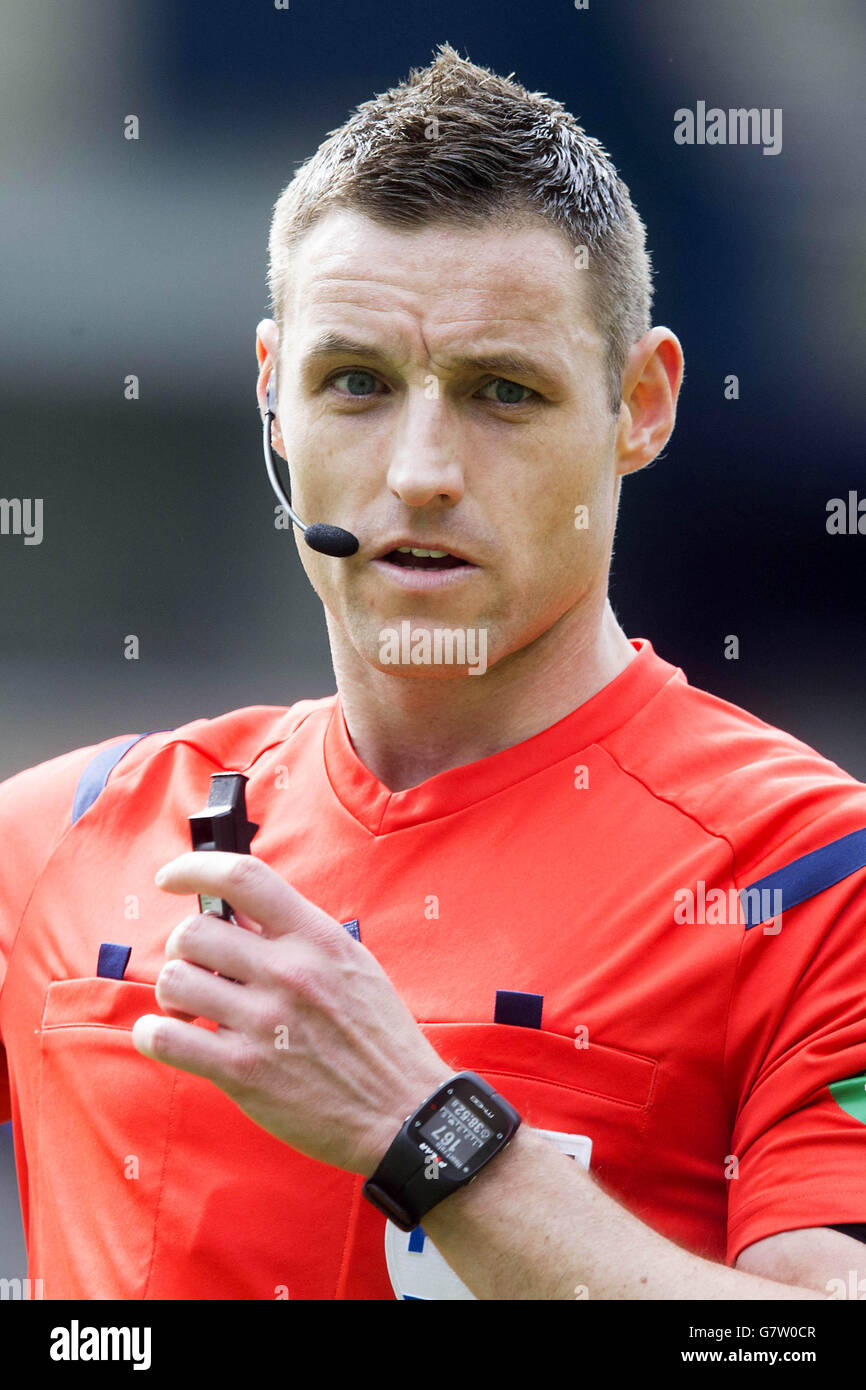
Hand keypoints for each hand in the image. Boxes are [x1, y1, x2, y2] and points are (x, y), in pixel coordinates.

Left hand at [131, 852, 451, 1175]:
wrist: (402, 1110)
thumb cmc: (378, 1038)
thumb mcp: (351, 965)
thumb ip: (299, 936)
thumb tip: (239, 913)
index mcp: (317, 938)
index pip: (243, 878)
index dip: (194, 867)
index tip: (171, 877)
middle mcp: (288, 972)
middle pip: (194, 932)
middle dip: (184, 950)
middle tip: (199, 970)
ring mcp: (263, 1022)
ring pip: (175, 980)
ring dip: (173, 994)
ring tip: (190, 1009)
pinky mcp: (243, 1072)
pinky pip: (165, 1039)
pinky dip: (153, 1034)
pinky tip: (166, 1036)